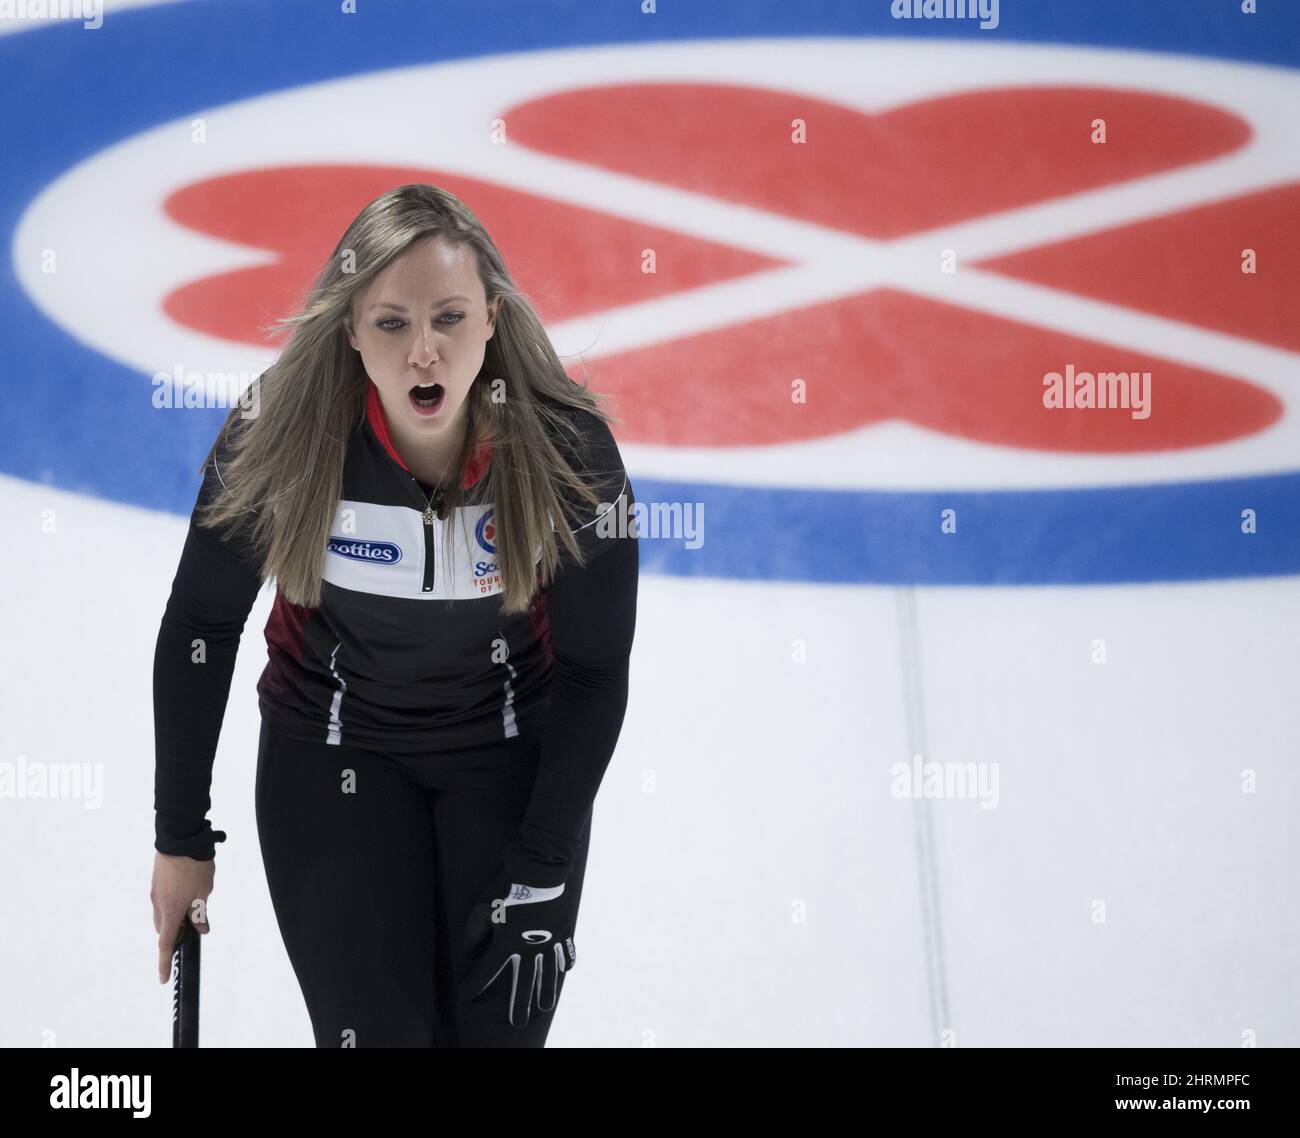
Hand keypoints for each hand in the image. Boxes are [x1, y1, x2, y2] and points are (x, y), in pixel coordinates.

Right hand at [151, 851, 214, 983]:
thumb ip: (200, 913)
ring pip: (164, 915)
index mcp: (171, 910)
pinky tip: (188, 893)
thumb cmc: (194, 865)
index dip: (164, 963)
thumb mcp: (204, 892)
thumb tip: (201, 928)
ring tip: (195, 907)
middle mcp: (158, 904)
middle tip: (191, 933)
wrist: (179, 837)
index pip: (165, 944)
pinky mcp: (156, 882)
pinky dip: (173, 905)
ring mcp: (155, 893)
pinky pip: (163, 901)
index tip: (163, 978)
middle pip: (165, 929)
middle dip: (175, 936)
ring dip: (176, 918)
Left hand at [457, 863, 577, 1027]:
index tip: (466, 995)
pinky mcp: (562, 929)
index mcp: (506, 944)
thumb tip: (468, 952)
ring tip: (545, 1007)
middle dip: (518, 1005)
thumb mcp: (482, 907)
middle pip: (522, 984)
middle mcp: (528, 948)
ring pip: (548, 974)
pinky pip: (565, 950)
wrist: (539, 869)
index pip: (486, 972)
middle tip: (517, 1024)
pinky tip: (566, 970)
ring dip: (546, 992)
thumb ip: (474, 932)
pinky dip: (566, 961)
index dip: (474, 986)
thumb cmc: (506, 886)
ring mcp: (548, 940)